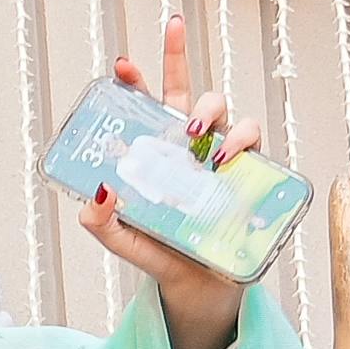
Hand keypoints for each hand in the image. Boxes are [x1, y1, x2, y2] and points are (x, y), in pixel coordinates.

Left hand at [73, 16, 247, 348]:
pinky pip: (253, 139)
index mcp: (156, 152)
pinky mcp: (249, 171)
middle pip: (188, 92)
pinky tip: (227, 159)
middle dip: (179, 61)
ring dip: (213, 113)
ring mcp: (221, 155)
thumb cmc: (161, 254)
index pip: (145, 106)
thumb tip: (96, 195)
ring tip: (199, 140)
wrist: (200, 288)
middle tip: (174, 93)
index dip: (136, 79)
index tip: (122, 64)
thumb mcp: (122, 240)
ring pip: (224, 110)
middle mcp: (189, 146)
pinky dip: (242, 140)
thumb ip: (101, 222)